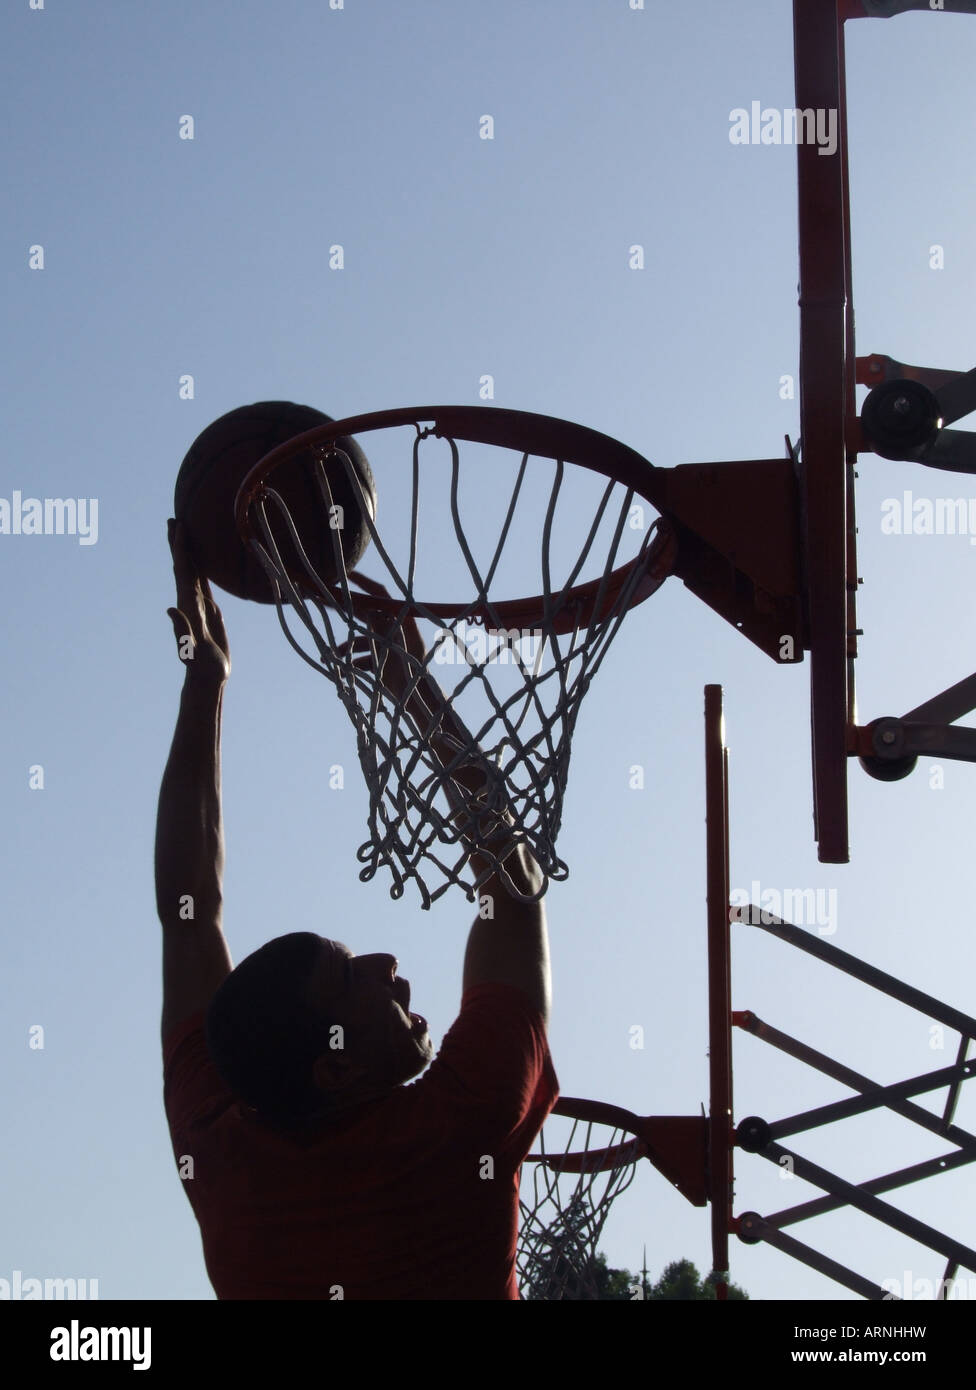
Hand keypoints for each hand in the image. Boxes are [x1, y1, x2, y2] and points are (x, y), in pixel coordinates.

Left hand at [167, 518, 230, 685]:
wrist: (207, 676)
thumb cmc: (199, 665)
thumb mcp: (190, 649)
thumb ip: (181, 631)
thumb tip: (170, 610)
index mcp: (186, 604)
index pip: (183, 570)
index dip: (181, 549)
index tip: (179, 527)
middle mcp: (189, 599)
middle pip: (184, 565)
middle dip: (179, 542)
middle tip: (174, 519)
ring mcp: (198, 603)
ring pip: (193, 570)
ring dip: (189, 551)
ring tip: (186, 531)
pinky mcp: (208, 609)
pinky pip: (204, 582)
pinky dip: (202, 567)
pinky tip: (203, 559)